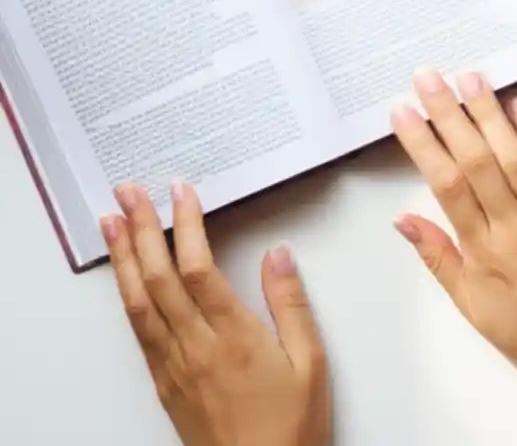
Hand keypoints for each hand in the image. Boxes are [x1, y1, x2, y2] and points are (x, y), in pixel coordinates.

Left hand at [100, 182, 330, 445]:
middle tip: (128, 191)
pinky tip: (125, 280)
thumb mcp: (310, 364)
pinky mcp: (165, 384)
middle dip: (140, 229)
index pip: (199, 269)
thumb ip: (292, 306)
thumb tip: (278, 256)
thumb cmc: (290, 429)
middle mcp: (196, 349)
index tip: (181, 192)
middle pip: (159, 279)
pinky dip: (127, 296)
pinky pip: (139, 331)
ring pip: (139, 303)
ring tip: (110, 223)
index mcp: (235, 339)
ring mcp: (174, 367)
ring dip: (122, 258)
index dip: (185, 226)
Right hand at [391, 71, 516, 444]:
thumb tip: (404, 220)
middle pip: (476, 160)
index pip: (446, 185)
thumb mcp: (474, 309)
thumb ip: (440, 259)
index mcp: (485, 252)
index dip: (423, 144)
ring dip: (490, 113)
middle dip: (449, 114)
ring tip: (469, 77)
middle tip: (427, 76)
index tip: (402, 112)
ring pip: (515, 155)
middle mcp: (516, 227)